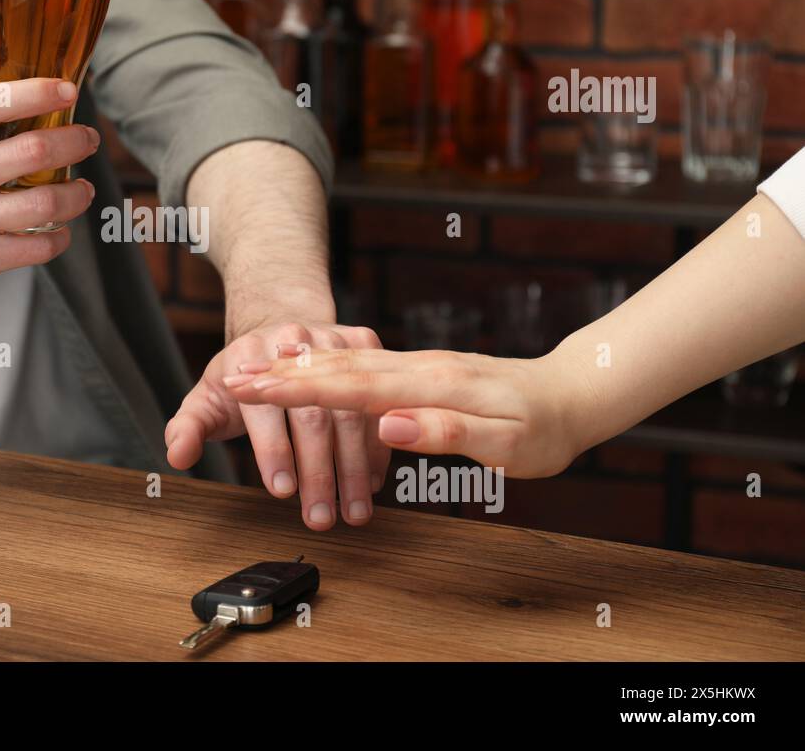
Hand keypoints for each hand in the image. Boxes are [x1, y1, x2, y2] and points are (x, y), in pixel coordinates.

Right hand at [0, 55, 98, 304]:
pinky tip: (59, 229)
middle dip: (74, 141)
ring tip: (82, 189)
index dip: (39, 91)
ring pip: (44, 203)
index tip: (69, 91)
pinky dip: (59, 237)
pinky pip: (36, 247)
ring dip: (76, 195)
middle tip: (87, 139)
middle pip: (32, 151)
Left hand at [165, 319, 390, 529]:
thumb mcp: (207, 401)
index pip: (265, 409)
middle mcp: (293, 341)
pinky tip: (371, 482)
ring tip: (353, 512)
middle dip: (319, 472)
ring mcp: (332, 341)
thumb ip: (189, 429)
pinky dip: (376, 445)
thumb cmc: (241, 380)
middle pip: (312, 415)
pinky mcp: (363, 344)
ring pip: (351, 411)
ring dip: (355, 468)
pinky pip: (376, 399)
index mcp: (249, 355)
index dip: (273, 451)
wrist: (277, 331)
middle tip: (321, 517)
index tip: (283, 492)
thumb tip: (179, 456)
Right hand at [222, 347, 588, 478]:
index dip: (297, 390)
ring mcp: (417, 365)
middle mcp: (417, 368)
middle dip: (281, 375)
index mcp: (431, 386)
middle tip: (233, 378)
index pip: (351, 387)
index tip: (254, 389)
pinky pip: (362, 364)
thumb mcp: (504, 443)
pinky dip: (326, 366)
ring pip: (345, 361)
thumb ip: (444, 430)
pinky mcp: (419, 371)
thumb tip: (388, 425)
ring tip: (255, 373)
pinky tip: (308, 367)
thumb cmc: (543, 427)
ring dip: (296, 368)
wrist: (573, 393)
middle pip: (337, 368)